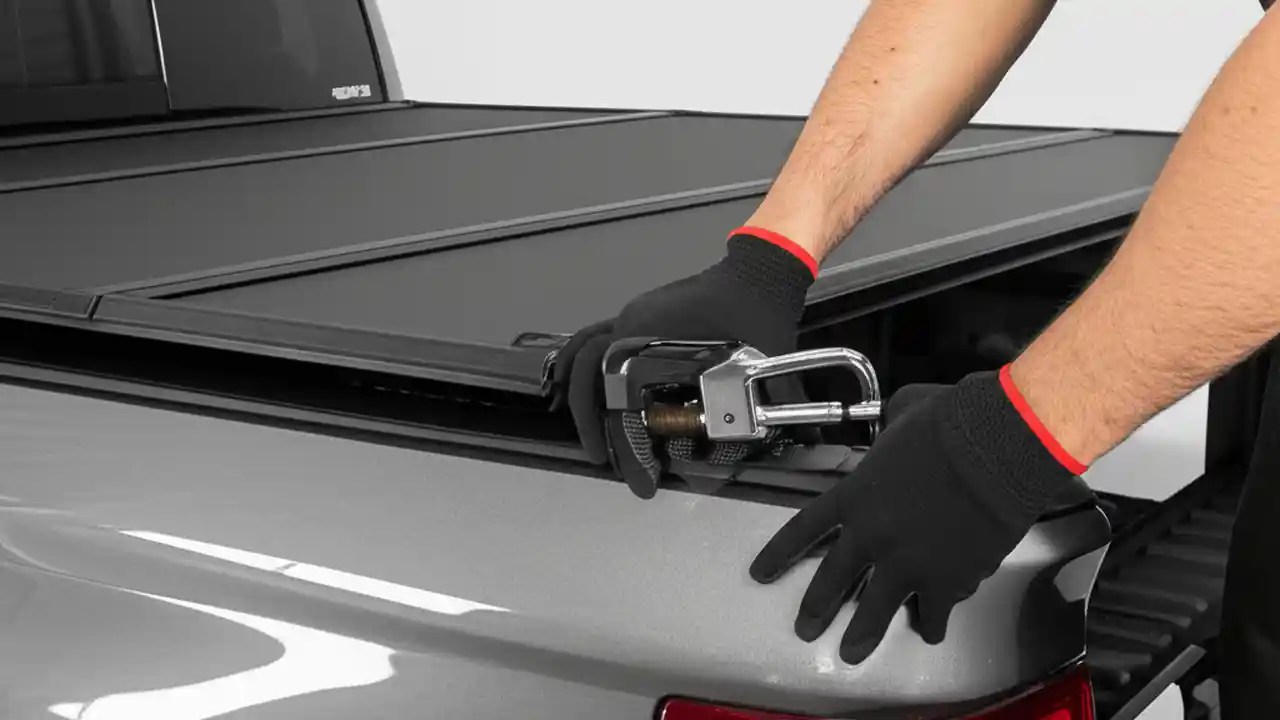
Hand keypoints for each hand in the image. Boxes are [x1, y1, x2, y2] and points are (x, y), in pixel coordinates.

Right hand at [552, 229, 817, 465]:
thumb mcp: (759, 369)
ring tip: (585, 428)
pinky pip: (593, 336)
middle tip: (602, 457)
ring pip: (583, 354)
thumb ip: (755, 411)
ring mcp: (632, 317)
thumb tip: (757, 454)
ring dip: (578, 392)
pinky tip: (570, 380)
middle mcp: (632, 327)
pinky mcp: (639, 314)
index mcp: (654, 341)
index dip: (628, 448)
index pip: (623, 401)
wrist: (759, 270)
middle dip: (589, 422)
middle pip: (589, 376)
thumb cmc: (758, 315)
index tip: (641, 481)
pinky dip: (577, 361)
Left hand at [749, 367, 1084, 663]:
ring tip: (851, 653)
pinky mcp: (946, 581)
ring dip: (862, 635)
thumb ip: (888, 429)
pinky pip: (933, 613)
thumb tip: (896, 419)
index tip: (761, 574)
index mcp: (853, 495)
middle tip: (806, 630)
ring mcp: (907, 563)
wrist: (995, 448)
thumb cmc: (949, 422)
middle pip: (831, 580)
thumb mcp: (901, 413)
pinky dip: (933, 623)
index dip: (779, 554)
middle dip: (814, 609)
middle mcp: (871, 535)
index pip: (803, 530)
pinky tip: (930, 631)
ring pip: (874, 611)